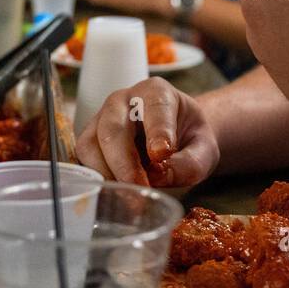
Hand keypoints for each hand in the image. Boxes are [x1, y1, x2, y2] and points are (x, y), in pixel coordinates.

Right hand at [75, 77, 219, 186]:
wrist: (178, 137)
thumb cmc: (190, 140)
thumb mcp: (203, 150)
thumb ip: (189, 164)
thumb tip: (156, 177)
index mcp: (157, 92)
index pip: (155, 107)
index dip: (157, 131)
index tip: (161, 154)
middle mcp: (123, 100)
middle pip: (113, 128)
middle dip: (125, 162)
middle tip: (141, 187)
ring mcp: (101, 119)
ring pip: (91, 146)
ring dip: (108, 174)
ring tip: (130, 195)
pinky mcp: (90, 141)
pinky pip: (84, 161)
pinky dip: (99, 179)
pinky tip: (118, 193)